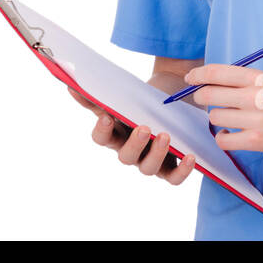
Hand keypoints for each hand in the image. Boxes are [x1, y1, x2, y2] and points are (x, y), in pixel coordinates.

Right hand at [67, 88, 196, 184]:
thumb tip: (71, 85)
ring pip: (148, 168)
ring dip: (156, 154)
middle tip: (145, 128)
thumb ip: (99, 95)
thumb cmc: (143, 100)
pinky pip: (174, 178)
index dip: (102, 130)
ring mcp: (150, 161)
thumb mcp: (124, 95)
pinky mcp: (171, 167)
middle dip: (135, 144)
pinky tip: (190, 156)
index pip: (101, 139)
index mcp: (115, 133)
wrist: (172, 96)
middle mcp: (130, 151)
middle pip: (126, 157)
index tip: (107, 117)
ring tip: (166, 136)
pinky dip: (183, 171)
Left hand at [186, 63, 262, 155]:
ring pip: (215, 117)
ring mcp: (256, 119)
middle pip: (208, 94)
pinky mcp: (258, 141)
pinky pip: (223, 139)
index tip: (189, 79)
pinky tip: (229, 134)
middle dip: (201, 96)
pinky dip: (222, 137)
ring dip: (216, 117)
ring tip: (228, 118)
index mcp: (257, 77)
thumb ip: (240, 80)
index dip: (197, 75)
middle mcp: (255, 96)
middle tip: (204, 99)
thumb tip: (206, 81)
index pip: (215, 72)